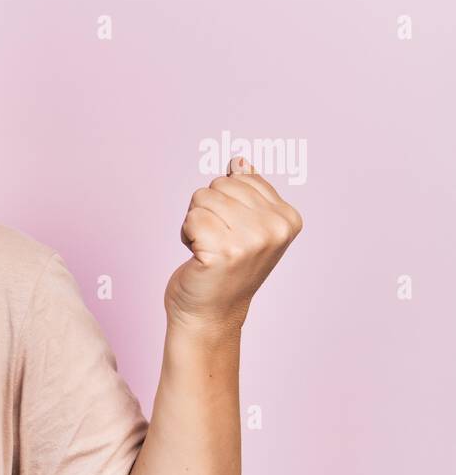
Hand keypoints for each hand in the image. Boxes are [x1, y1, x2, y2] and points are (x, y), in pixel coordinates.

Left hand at [165, 156, 303, 336]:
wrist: (210, 314)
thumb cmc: (223, 270)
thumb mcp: (244, 226)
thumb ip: (246, 192)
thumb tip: (240, 160)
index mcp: (287, 218)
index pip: (240, 177)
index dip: (225, 202)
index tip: (232, 231)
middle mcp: (274, 228)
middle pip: (219, 185)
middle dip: (207, 210)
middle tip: (216, 241)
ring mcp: (251, 241)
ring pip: (202, 198)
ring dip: (195, 223)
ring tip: (208, 249)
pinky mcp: (224, 252)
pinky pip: (191, 218)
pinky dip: (186, 235)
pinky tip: (198, 257)